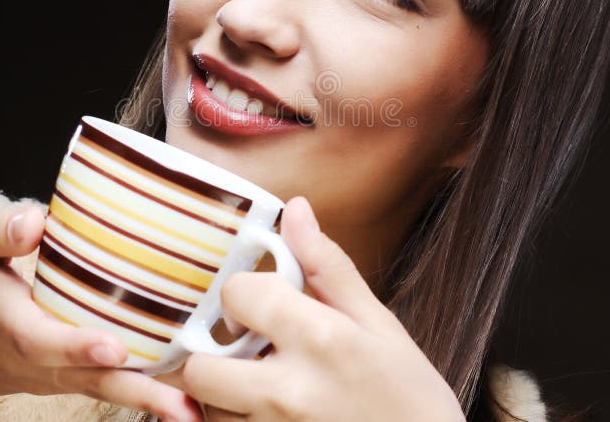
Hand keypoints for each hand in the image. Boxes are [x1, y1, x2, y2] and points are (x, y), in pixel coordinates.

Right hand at [0, 205, 201, 421]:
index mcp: (10, 324)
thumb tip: (36, 221)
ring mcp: (54, 374)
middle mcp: (37, 358)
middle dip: (137, 389)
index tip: (114, 347)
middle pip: (90, 378)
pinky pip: (108, 384)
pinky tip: (184, 395)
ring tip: (192, 410)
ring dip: (149, 398)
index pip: (44, 340)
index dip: (78, 346)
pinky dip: (145, 392)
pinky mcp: (67, 374)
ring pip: (105, 387)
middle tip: (181, 403)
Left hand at [170, 196, 465, 420]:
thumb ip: (328, 266)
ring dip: (222, 393)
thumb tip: (295, 209)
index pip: (237, 294)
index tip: (262, 304)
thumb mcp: (379, 323)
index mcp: (320, 339)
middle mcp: (288, 392)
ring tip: (261, 386)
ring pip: (206, 409)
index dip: (244, 293)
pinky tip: (265, 412)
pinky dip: (234, 421)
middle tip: (244, 351)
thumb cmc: (411, 397)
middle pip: (198, 366)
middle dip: (212, 352)